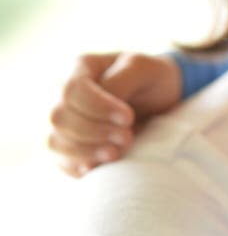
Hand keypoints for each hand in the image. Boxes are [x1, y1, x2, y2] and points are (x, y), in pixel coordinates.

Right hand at [48, 52, 181, 176]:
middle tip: (127, 136)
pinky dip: (78, 166)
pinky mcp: (74, 144)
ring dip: (86, 151)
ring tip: (118, 152)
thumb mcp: (144, 68)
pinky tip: (98, 167)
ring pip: (56, 141)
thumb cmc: (153, 77)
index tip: (129, 118)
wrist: (163, 96)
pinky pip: (62, 161)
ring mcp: (68, 121)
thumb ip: (121, 80)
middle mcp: (68, 95)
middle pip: (60, 118)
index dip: (97, 108)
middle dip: (94, 132)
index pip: (72, 91)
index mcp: (83, 68)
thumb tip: (102, 105)